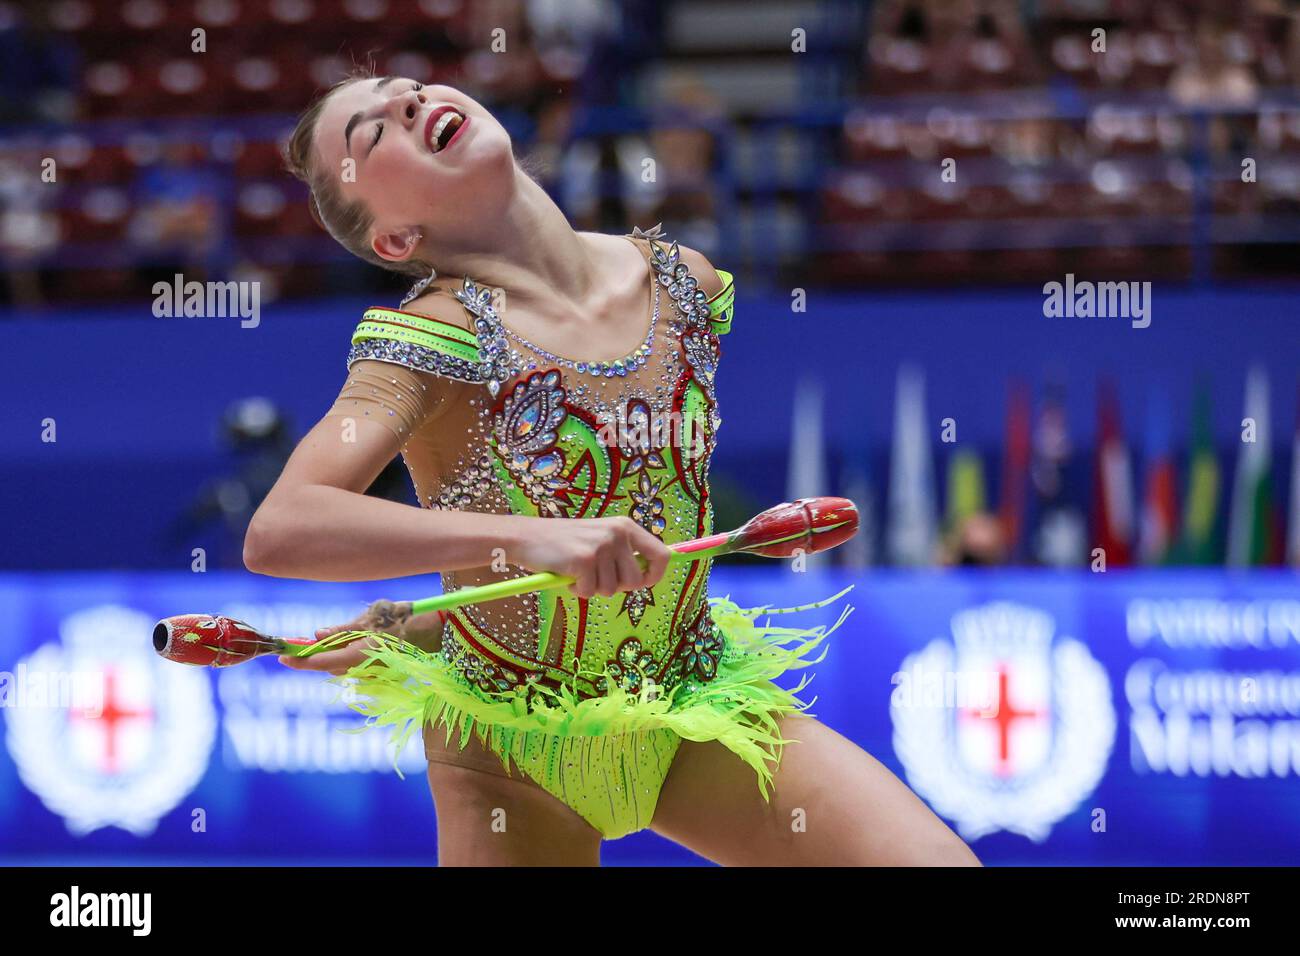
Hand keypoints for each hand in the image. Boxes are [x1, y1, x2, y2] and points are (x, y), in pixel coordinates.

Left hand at [278, 599, 444, 674]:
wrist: (437, 630)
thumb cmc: (403, 617)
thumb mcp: (369, 616)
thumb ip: (342, 629)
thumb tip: (317, 634)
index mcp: (359, 654)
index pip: (321, 662)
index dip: (300, 661)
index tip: (282, 658)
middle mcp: (364, 669)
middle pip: (330, 666)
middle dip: (316, 656)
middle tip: (302, 644)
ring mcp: (374, 674)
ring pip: (343, 667)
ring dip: (334, 655)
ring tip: (337, 638)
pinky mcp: (382, 673)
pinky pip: (357, 667)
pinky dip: (350, 656)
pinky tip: (360, 642)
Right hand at [511, 516, 671, 598]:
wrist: (527, 537)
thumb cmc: (565, 543)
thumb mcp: (601, 539)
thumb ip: (623, 554)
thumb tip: (647, 577)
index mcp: (625, 527)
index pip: (661, 554)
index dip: (655, 575)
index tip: (643, 583)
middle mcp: (617, 533)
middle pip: (636, 581)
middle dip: (616, 587)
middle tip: (595, 576)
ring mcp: (601, 546)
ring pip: (611, 590)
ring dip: (593, 588)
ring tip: (578, 571)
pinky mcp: (584, 560)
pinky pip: (590, 592)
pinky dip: (578, 590)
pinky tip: (567, 574)